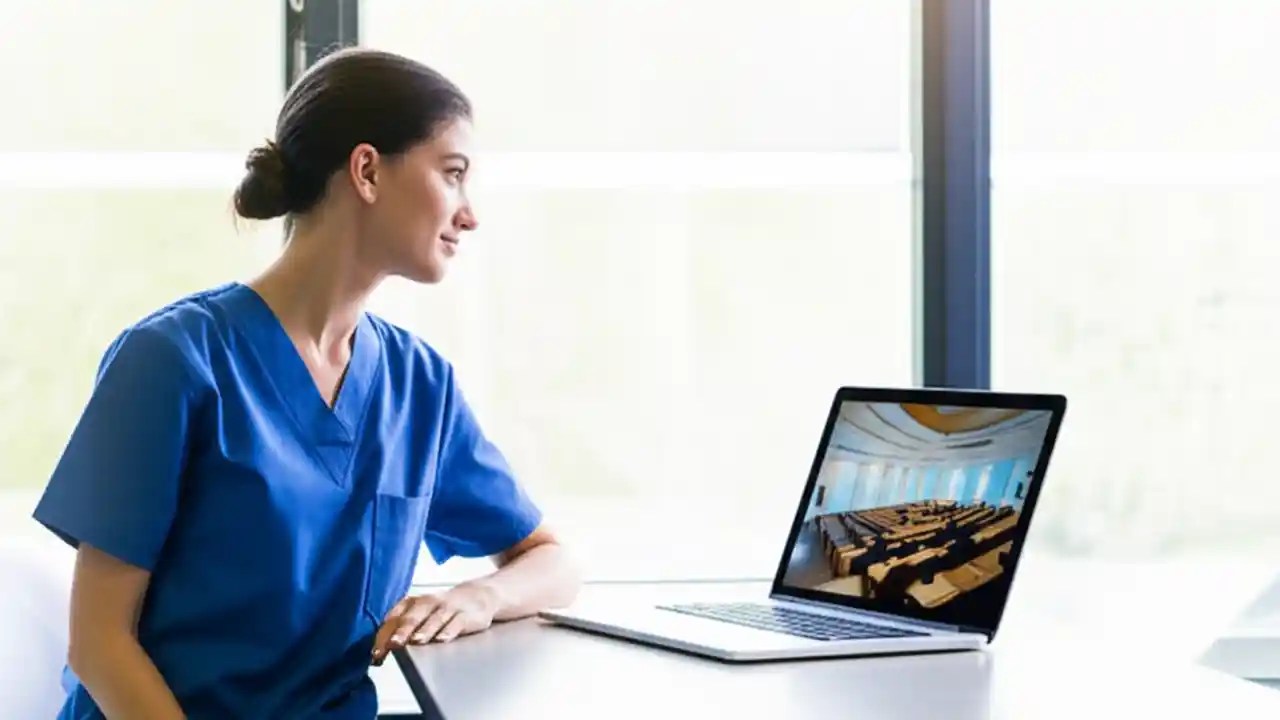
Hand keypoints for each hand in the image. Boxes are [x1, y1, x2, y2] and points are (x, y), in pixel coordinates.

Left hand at [371, 582, 499, 663]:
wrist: (477, 595)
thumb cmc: (441, 610)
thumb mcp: (419, 614)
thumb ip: (400, 629)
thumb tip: (377, 653)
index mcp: (412, 603)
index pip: (394, 619)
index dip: (384, 636)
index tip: (376, 653)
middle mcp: (428, 603)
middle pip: (412, 618)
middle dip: (401, 632)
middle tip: (392, 645)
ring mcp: (447, 608)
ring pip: (434, 619)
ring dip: (424, 630)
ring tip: (416, 641)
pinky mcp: (465, 615)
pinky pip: (456, 622)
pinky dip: (449, 630)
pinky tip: (443, 639)